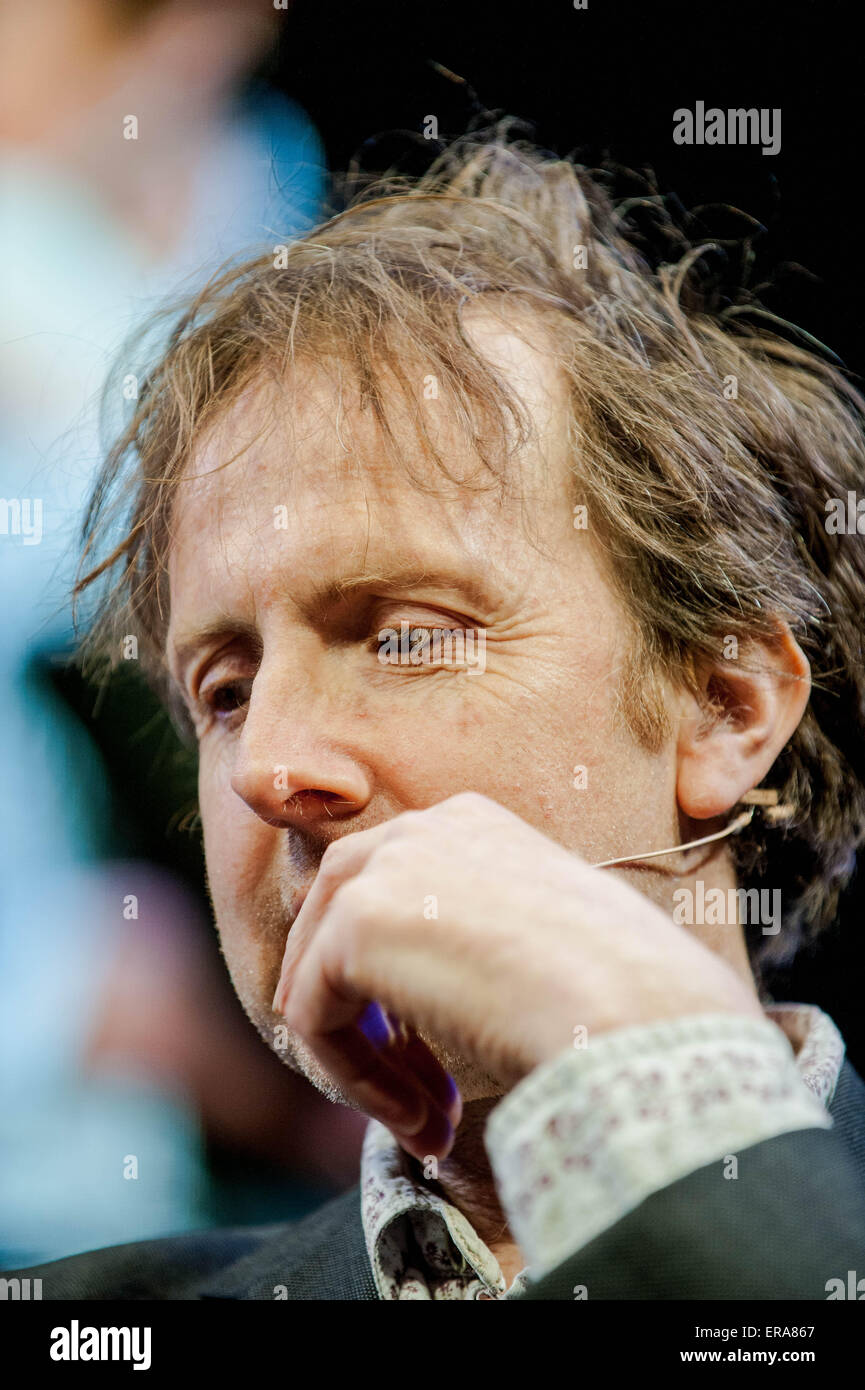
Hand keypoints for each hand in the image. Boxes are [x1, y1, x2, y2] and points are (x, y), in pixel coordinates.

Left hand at [272, 792, 762, 1160]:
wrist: (635, 1009)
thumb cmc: (621, 989)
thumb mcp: (543, 937)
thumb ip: (472, 939)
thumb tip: (434, 986)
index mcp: (468, 822)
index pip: (389, 898)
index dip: (399, 991)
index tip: (443, 1067)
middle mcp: (418, 827)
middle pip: (336, 927)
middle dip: (370, 1024)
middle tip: (428, 1103)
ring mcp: (379, 869)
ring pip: (319, 977)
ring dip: (364, 1064)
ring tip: (430, 1124)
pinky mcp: (351, 925)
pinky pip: (311, 1017)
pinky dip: (353, 1080)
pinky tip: (423, 1121)